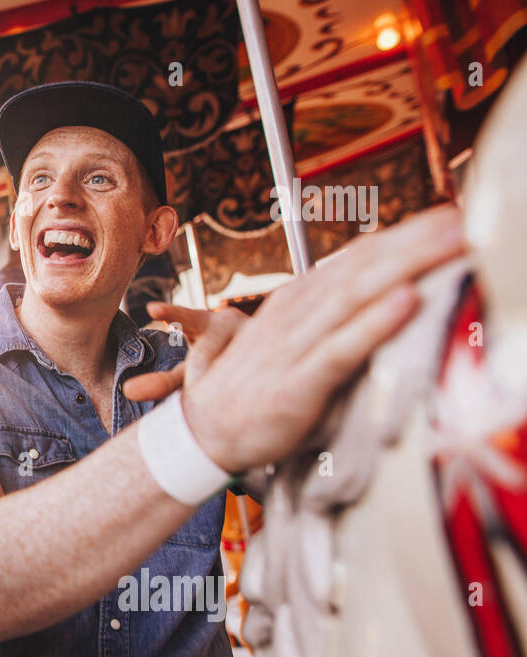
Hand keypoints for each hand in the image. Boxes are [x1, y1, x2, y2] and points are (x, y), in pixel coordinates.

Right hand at [148, 205, 464, 471]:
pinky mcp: (296, 386)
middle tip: (458, 220)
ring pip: (354, 298)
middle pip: (358, 270)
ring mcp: (292, 349)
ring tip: (449, 244)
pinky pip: (340, 349)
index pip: (350, 262)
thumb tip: (360, 299)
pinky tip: (406, 301)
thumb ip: (308, 321)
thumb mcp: (274, 344)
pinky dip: (373, 323)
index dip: (397, 239)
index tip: (442, 221)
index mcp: (289, 305)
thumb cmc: (243, 395)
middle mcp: (292, 317)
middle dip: (412, 242)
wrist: (199, 437)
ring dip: (405, 266)